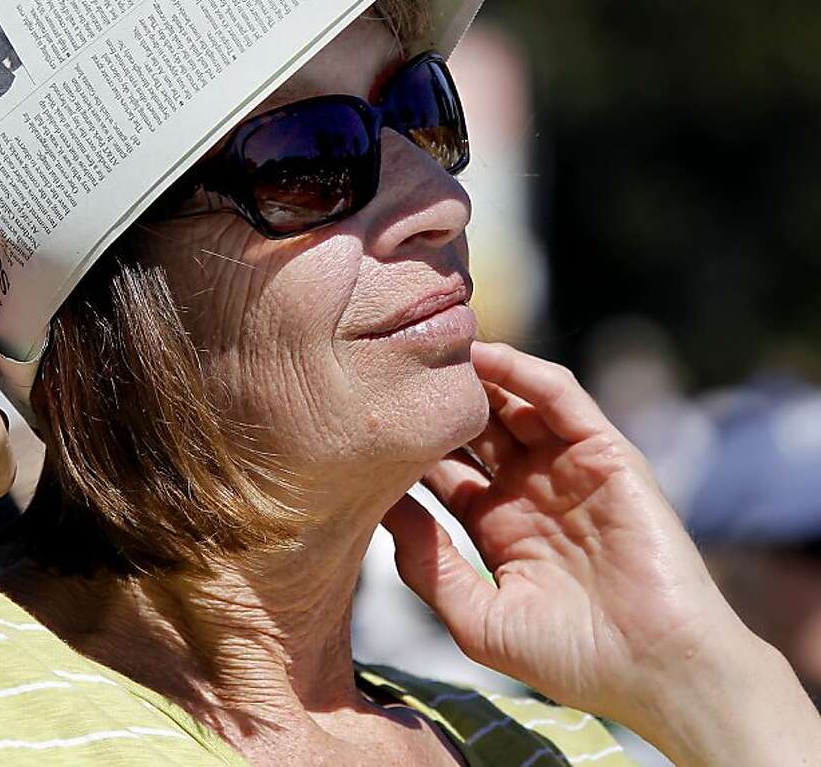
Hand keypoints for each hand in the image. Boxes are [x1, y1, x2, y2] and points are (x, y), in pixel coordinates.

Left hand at [382, 341, 758, 733]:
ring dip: (474, 377)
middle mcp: (529, 490)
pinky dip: (526, 375)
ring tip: (428, 348)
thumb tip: (379, 512)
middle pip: (472, 430)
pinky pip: (562, 400)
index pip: (441, 471)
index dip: (406, 448)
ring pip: (512, 404)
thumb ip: (428, 567)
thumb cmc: (573, 659)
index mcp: (497, 526)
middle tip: (387, 370)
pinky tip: (485, 357)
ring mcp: (568, 469)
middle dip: (434, 403)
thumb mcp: (478, 619)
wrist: (661, 671)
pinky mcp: (607, 455)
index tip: (359, 423)